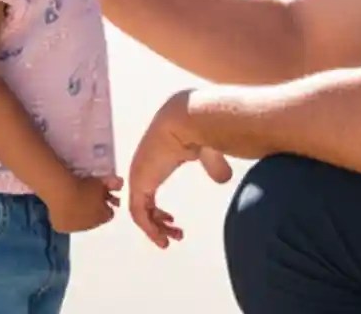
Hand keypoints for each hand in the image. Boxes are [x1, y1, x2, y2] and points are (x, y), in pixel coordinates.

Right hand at [45, 173, 123, 233]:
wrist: (62, 193)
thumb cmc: (83, 187)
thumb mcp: (100, 182)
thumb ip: (112, 183)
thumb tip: (120, 183)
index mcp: (103, 216)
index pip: (109, 213)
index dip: (106, 203)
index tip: (102, 195)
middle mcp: (91, 226)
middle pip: (95, 218)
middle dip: (93, 209)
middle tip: (86, 195)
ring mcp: (75, 228)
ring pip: (79, 221)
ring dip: (78, 213)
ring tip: (71, 199)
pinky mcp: (61, 227)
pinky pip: (65, 222)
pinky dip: (64, 216)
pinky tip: (61, 205)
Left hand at [128, 89, 234, 247]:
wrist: (189, 119)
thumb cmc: (200, 130)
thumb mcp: (209, 153)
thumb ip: (213, 165)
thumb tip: (222, 178)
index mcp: (156, 160)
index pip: (147, 190)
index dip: (158, 210)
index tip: (174, 222)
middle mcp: (143, 169)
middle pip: (142, 203)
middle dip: (157, 223)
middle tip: (174, 236)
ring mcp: (139, 175)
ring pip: (138, 211)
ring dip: (153, 230)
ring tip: (167, 242)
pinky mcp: (139, 181)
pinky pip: (138, 212)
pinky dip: (148, 228)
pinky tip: (161, 238)